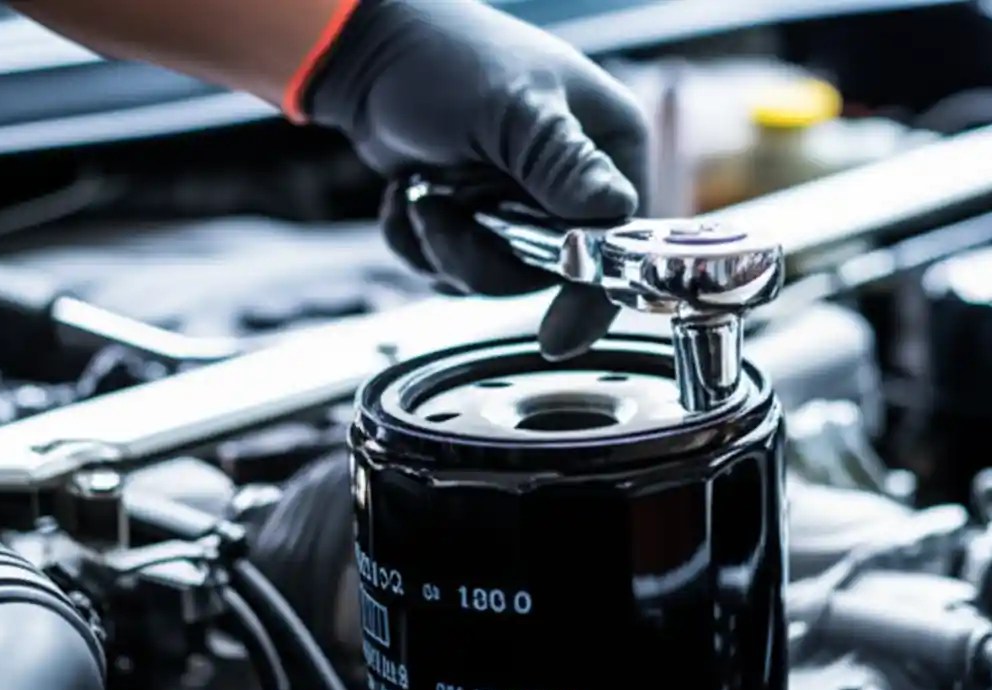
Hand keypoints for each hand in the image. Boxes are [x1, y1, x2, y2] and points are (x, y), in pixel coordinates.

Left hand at [306, 0, 650, 360]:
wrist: (370, 52)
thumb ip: (562, 162)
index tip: (556, 335)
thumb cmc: (447, 57)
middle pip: (551, 274)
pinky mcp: (482, 220)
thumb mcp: (511, 108)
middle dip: (485, 257)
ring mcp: (526, 205)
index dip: (590, 293)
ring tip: (420, 196)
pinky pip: (458, 269)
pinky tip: (409, 198)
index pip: (621, 243)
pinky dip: (422, 245)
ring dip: (445, 248)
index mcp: (609, 146)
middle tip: (443, 213)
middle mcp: (576, 182)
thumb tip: (611, 212)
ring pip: (498, 278)